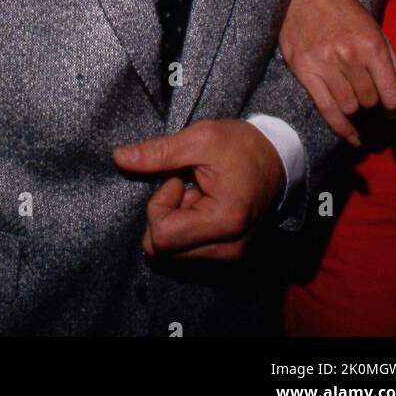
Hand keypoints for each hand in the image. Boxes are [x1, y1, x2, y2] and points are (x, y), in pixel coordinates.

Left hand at [112, 118, 284, 260]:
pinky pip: (187, 252)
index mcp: (225, 222)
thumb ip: (158, 153)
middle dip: (166, 214)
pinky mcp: (227, 256)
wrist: (277, 158)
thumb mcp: (200, 139)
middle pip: (164, 250)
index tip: (176, 179)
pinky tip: (202, 205)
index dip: (160, 205)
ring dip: (175, 221)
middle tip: (185, 186)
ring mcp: (230, 257)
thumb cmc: (241, 146)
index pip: (163, 237)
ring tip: (196, 193)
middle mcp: (229, 250)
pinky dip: (186, 228)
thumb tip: (118, 158)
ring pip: (172, 253)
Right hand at [279, 0, 395, 145]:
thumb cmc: (343, 12)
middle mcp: (349, 55)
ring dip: (356, 109)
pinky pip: (327, 109)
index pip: (393, 96)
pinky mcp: (304, 69)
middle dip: (373, 104)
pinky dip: (342, 128)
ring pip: (350, 107)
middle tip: (369, 97)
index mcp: (371, 45)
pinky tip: (352, 137)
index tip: (393, 109)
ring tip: (354, 98)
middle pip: (370, 102)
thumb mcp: (376, 35)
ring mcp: (325, 63)